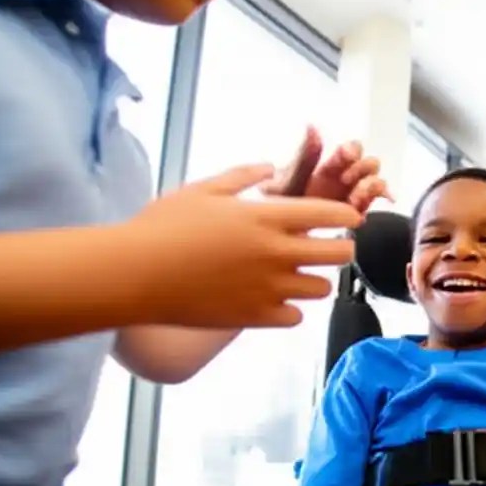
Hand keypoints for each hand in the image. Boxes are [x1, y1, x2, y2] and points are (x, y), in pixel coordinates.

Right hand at [123, 164, 363, 328]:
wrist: (135, 274)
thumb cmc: (162, 227)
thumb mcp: (202, 190)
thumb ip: (242, 176)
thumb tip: (270, 167)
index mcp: (267, 218)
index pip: (331, 215)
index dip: (348, 216)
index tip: (350, 218)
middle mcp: (277, 254)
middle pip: (340, 254)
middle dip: (342, 249)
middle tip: (332, 248)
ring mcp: (269, 289)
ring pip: (321, 289)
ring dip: (315, 281)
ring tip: (300, 276)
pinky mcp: (256, 318)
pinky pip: (295, 317)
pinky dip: (291, 310)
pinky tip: (276, 301)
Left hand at [262, 127, 390, 210]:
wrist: (281, 227)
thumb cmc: (283, 201)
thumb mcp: (291, 179)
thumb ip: (305, 156)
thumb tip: (312, 125)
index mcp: (333, 164)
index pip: (353, 149)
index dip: (352, 150)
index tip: (344, 155)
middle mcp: (348, 176)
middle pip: (369, 164)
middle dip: (362, 169)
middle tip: (346, 180)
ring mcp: (355, 194)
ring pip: (376, 182)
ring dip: (371, 187)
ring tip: (354, 201)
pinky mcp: (359, 211)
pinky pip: (376, 201)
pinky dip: (383, 198)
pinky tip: (377, 203)